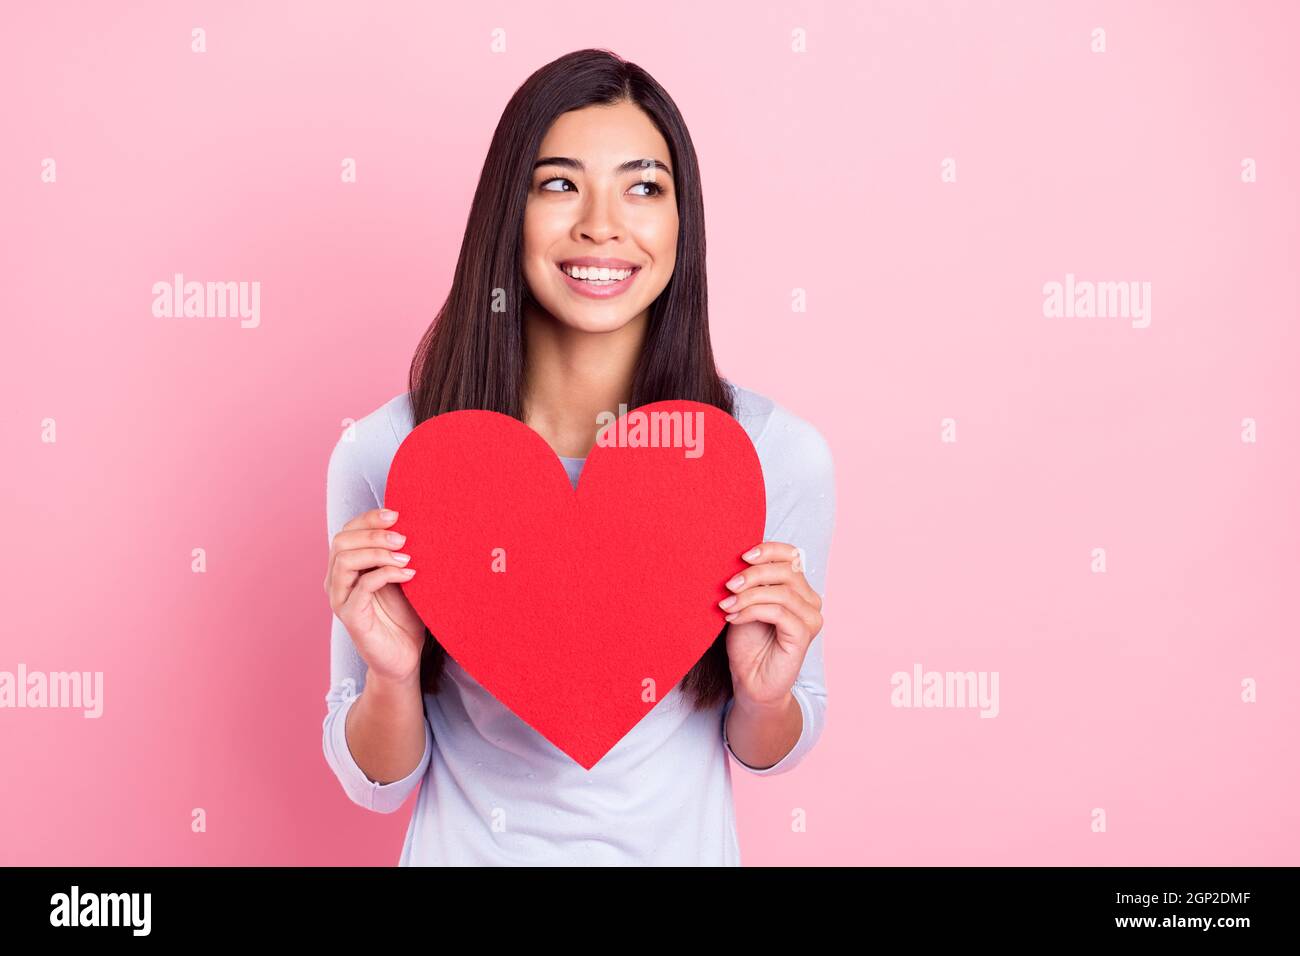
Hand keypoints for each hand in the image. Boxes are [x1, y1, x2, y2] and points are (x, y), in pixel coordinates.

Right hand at [324, 507, 425, 684]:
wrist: (405, 657)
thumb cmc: (404, 616)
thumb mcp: (401, 576)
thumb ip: (396, 553)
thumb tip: (409, 522)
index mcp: (346, 567)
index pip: (347, 531)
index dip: (369, 518)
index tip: (397, 513)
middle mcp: (337, 581)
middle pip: (341, 541)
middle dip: (373, 534)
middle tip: (403, 538)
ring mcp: (340, 599)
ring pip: (345, 561)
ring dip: (377, 552)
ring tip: (406, 557)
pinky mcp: (351, 617)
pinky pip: (361, 587)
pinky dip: (386, 574)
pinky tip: (408, 575)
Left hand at [719, 541, 823, 707]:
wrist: (750, 681)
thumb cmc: (747, 642)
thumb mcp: (745, 603)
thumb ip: (749, 582)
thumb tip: (737, 559)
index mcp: (798, 588)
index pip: (792, 555)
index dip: (769, 550)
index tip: (741, 556)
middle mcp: (810, 600)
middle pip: (787, 570)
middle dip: (753, 574)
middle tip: (728, 585)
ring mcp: (810, 618)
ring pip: (782, 591)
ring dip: (749, 595)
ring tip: (726, 605)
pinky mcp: (803, 636)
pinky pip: (779, 613)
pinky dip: (752, 611)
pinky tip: (734, 618)